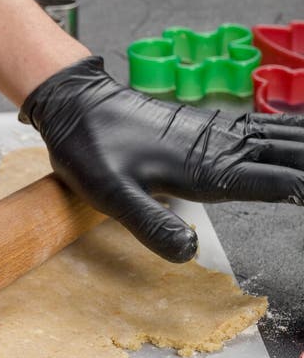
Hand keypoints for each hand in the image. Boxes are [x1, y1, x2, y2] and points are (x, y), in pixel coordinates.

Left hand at [20, 56, 303, 262]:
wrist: (77, 104)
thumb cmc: (91, 149)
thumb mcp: (112, 196)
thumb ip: (150, 224)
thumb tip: (189, 253)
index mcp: (204, 170)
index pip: (273, 182)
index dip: (302, 190)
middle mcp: (217, 148)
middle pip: (284, 155)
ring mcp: (212, 134)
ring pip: (275, 138)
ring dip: (303, 146)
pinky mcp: (203, 128)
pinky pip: (258, 129)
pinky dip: (285, 133)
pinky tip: (291, 136)